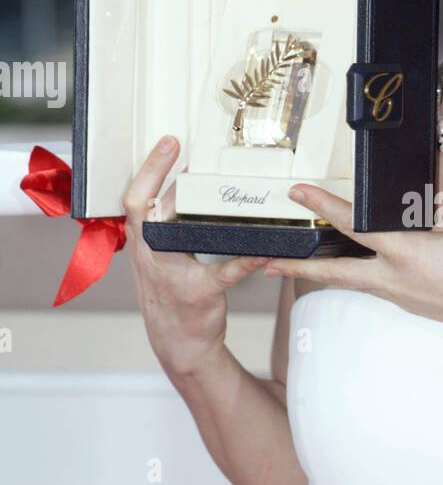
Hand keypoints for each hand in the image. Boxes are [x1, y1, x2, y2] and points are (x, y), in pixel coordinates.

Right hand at [122, 136, 271, 376]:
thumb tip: (187, 190)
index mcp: (142, 243)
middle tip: (184, 149)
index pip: (135, 200)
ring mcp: (172, 274)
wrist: (179, 342)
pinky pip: (225, 272)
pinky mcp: (200, 292)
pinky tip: (265, 252)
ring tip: (220, 186)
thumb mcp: (157, 259)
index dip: (150, 169)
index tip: (169, 142)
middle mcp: (150, 255)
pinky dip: (247, 261)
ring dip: (200, 209)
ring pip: (181, 233)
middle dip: (163, 175)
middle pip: (148, 207)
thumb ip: (164, 228)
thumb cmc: (170, 296)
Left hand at [263, 132, 442, 356]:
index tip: (298, 193)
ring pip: (349, 282)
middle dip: (298, 266)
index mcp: (408, 256)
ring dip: (319, 273)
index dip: (324, 207)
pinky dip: (349, 276)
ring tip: (293, 265)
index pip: (355, 227)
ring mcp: (401, 295)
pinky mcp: (410, 302)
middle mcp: (396, 280)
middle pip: (334, 273)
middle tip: (265, 260)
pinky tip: (350, 267)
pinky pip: (369, 286)